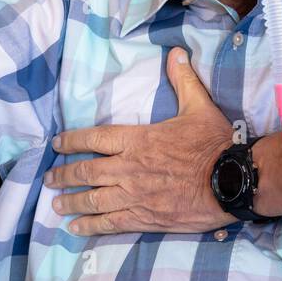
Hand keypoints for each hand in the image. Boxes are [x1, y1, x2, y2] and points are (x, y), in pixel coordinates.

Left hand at [46, 48, 237, 234]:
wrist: (232, 180)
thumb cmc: (215, 143)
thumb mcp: (200, 107)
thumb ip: (184, 81)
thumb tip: (178, 53)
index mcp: (138, 140)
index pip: (95, 138)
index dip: (72, 140)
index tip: (57, 144)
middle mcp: (129, 168)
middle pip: (86, 171)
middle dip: (63, 175)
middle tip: (49, 179)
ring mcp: (134, 195)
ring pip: (92, 199)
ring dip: (71, 202)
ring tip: (56, 204)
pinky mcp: (145, 217)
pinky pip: (110, 223)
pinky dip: (90, 225)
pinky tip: (75, 227)